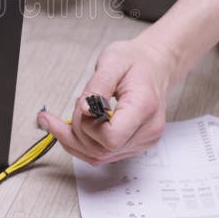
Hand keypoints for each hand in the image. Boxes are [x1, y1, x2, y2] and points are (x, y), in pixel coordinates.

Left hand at [37, 36, 179, 164]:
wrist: (154, 66)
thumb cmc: (135, 61)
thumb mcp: (113, 61)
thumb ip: (96, 87)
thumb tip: (83, 110)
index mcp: (144, 107)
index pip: (111, 137)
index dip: (89, 126)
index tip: (83, 106)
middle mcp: (147, 131)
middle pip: (101, 150)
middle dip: (77, 130)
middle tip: (75, 104)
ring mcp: (141, 142)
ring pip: (98, 156)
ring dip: (74, 139)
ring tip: (64, 118)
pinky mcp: (132, 146)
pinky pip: (101, 154)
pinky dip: (82, 143)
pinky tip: (71, 128)